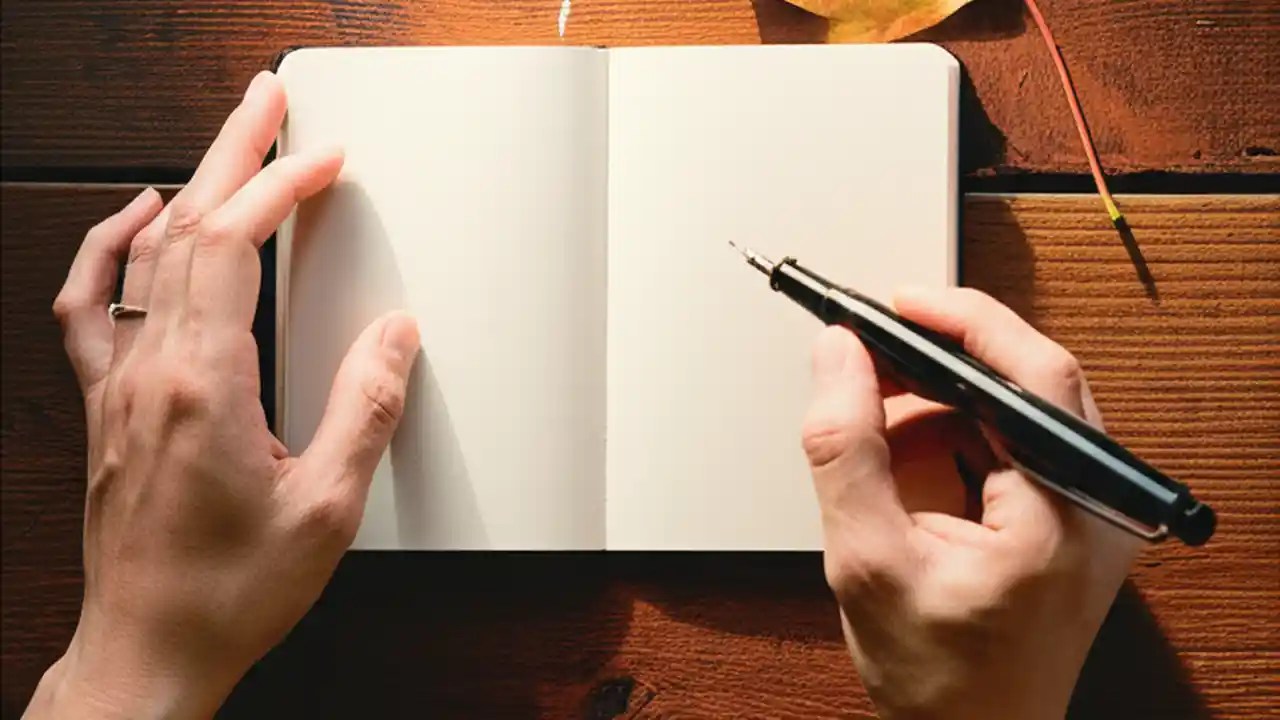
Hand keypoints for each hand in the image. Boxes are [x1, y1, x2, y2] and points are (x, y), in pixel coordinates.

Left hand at [26, 72, 418, 718]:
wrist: (148, 650)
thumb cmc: (228, 592)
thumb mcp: (327, 508)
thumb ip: (365, 409)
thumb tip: (393, 336)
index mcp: (201, 387)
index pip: (230, 246)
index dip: (277, 186)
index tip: (322, 159)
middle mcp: (146, 373)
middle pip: (183, 226)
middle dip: (232, 151)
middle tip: (267, 99)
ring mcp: (116, 385)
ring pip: (140, 254)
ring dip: (186, 186)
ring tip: (222, 144)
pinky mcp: (106, 405)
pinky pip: (90, 302)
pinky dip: (109, 247)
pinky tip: (136, 222)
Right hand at [802, 287, 1141, 719]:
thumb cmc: (940, 682)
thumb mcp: (867, 563)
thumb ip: (845, 451)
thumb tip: (836, 357)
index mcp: (1066, 512)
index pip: (1031, 374)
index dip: (959, 322)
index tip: (893, 305)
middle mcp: (1095, 501)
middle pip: (1021, 381)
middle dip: (934, 366)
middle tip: (864, 363)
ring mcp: (1087, 506)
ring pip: (1008, 406)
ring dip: (935, 404)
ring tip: (873, 434)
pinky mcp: (1065, 511)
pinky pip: (1007, 440)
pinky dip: (950, 436)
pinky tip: (903, 461)